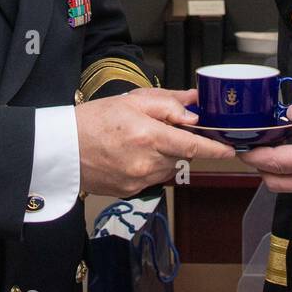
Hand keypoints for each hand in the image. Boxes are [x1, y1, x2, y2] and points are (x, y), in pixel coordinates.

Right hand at [75, 87, 233, 197]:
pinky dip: (152, 166)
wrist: (61, 149)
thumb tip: (195, 109)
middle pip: (182, 156)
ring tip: (143, 141)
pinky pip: (153, 178)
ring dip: (167, 156)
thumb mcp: (131, 100)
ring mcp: (138, 180)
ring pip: (169, 168)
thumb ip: (168, 104)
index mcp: (148, 135)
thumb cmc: (93, 120)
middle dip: (182, 144)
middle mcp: (146, 161)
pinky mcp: (130, 191)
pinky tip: (133, 155)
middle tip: (165, 131)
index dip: (215, 149)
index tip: (230, 149)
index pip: (193, 145)